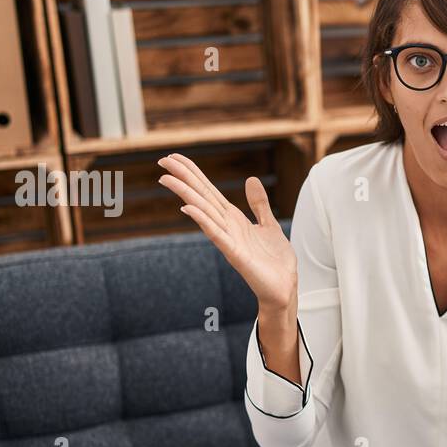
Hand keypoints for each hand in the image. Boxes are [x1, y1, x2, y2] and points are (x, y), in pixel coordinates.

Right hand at [157, 153, 297, 311]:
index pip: (209, 191)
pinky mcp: (235, 254)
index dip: (193, 173)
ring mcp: (229, 240)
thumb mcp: (270, 225)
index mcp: (234, 219)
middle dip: (183, 178)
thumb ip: (259, 204)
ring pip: (204, 212)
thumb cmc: (275, 262)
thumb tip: (250, 179)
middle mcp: (227, 226)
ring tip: (167, 179)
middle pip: (201, 197)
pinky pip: (216, 235)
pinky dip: (203, 221)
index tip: (174, 158)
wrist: (284, 288)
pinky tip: (189, 208)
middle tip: (162, 161)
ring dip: (186, 195)